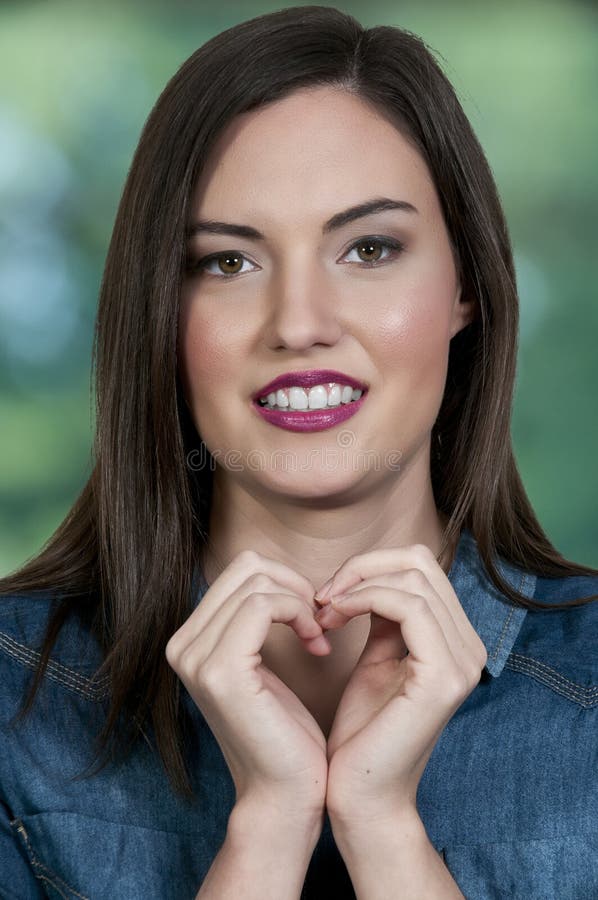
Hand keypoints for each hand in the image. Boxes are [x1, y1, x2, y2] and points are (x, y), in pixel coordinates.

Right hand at [165, 551, 330, 821]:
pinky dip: (299, 615)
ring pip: (258, 583)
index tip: (312, 619)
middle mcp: (181, 646)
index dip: (285, 582)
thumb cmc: (284, 734)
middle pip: (247, 567)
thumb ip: (251, 621)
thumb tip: (271, 573)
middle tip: (319, 624)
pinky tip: (317, 646)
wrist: (285, 797)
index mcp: (188, 641)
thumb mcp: (261, 665)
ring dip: (301, 603)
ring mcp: (195, 658)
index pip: (239, 570)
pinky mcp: (221, 672)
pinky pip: (263, 606)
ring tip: (318, 638)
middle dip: (293, 586)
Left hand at [314, 544, 487, 823]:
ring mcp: (463, 663)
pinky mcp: (443, 677)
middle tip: (322, 597)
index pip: (421, 567)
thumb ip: (386, 618)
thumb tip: (372, 577)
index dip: (369, 566)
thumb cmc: (362, 733)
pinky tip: (333, 618)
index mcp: (457, 641)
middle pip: (420, 562)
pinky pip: (408, 606)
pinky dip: (363, 599)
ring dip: (356, 585)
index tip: (327, 593)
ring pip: (413, 578)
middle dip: (362, 568)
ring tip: (322, 612)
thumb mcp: (376, 660)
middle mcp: (470, 648)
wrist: (361, 797)